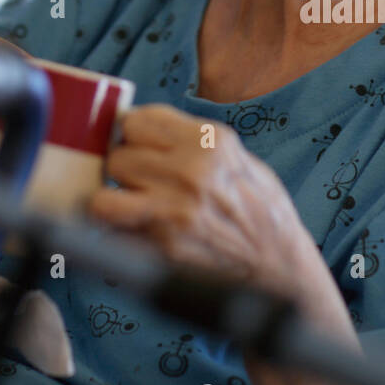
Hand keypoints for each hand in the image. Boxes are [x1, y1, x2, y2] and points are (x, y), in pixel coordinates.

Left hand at [89, 105, 308, 294]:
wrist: (279, 264)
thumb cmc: (256, 207)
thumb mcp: (234, 154)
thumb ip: (187, 137)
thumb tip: (133, 125)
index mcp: (210, 141)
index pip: (137, 120)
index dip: (134, 134)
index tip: (138, 145)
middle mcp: (191, 171)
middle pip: (118, 155)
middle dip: (127, 167)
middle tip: (143, 180)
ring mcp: (175, 211)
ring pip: (106, 192)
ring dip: (116, 197)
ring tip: (135, 202)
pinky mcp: (164, 247)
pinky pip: (114, 232)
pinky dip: (118, 232)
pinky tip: (137, 229)